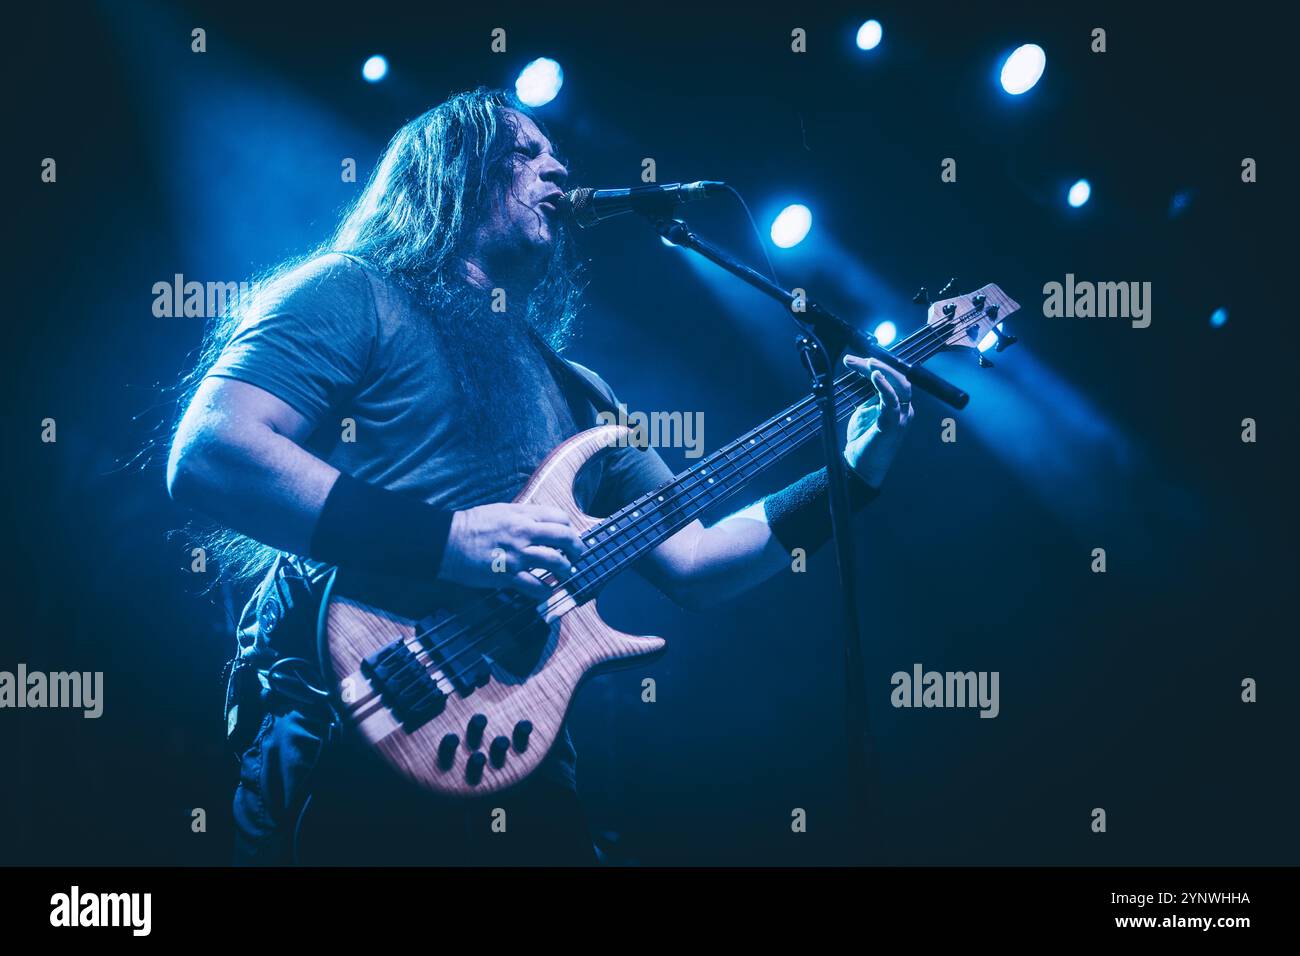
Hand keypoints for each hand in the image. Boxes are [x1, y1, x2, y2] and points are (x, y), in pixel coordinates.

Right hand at [439, 503, 585, 599]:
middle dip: (576, 548)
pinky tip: (547, 590)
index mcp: (523, 515)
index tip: (568, 536)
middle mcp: (524, 533)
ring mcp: (517, 555)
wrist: (447, 541)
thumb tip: (542, 522)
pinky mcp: (508, 575)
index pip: (560, 518)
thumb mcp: (502, 510)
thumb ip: (524, 515)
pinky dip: (546, 590)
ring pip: (555, 562)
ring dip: (565, 570)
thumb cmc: (472, 524)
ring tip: (564, 573)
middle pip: (565, 538)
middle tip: (576, 555)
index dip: (569, 528)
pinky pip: (536, 586)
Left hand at [842, 355, 914, 488]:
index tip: (852, 360)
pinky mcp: (893, 424)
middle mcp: (904, 409)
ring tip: (868, 363)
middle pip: (898, 379)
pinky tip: (875, 376)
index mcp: (897, 405)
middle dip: (878, 365)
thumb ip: (869, 396)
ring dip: (884, 371)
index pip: (890, 379)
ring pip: (900, 386)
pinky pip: (893, 402)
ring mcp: (901, 417)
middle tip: (856, 359)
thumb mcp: (864, 412)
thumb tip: (866, 375)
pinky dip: (885, 387)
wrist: (860, 465)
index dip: (873, 367)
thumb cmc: (863, 440)